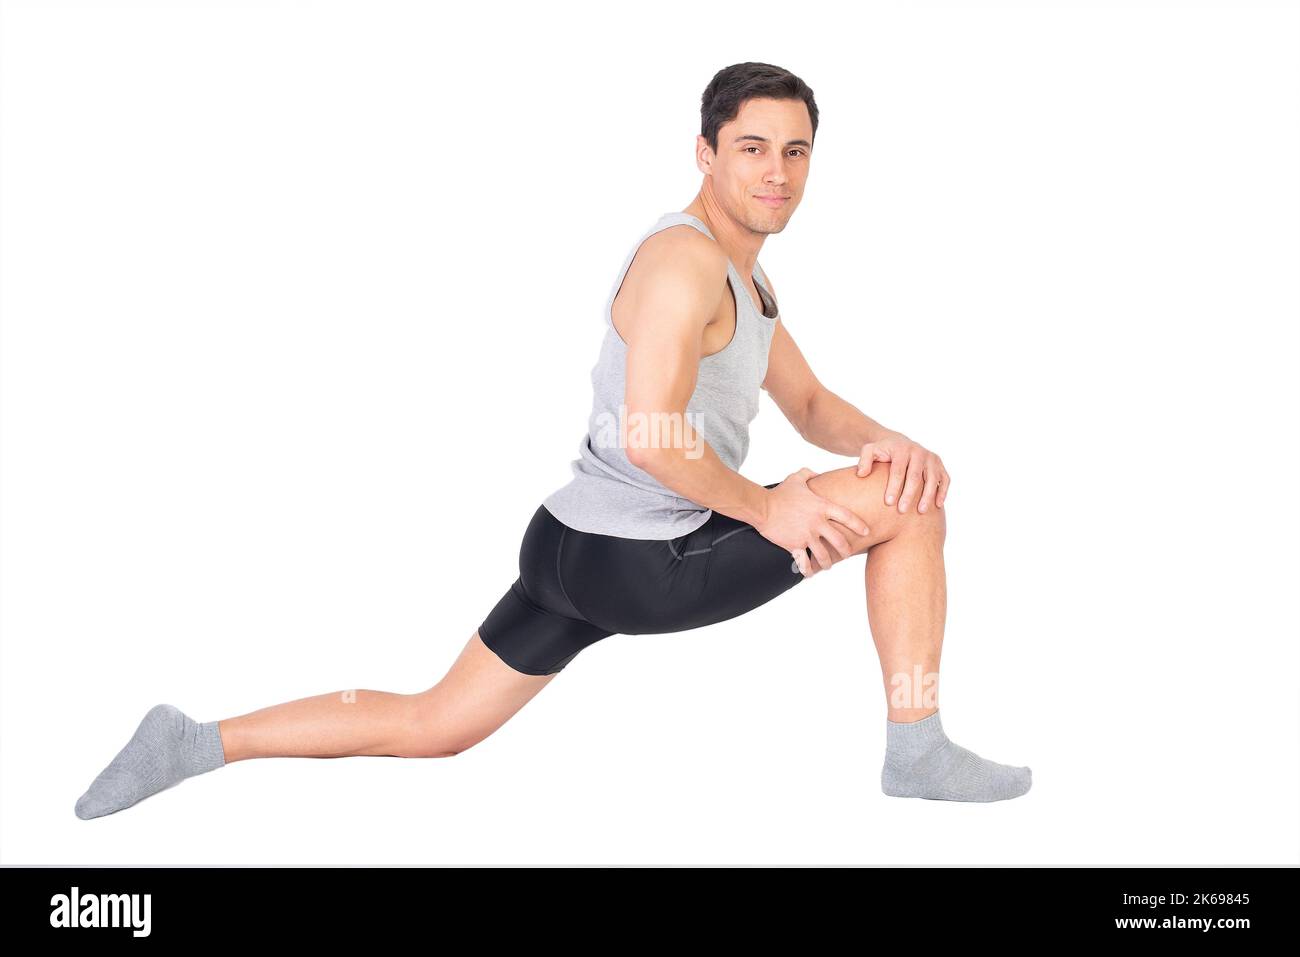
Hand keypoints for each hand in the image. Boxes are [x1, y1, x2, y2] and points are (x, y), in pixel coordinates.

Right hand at [756, 468, 870, 577]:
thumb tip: (815, 473)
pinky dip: (808, 570)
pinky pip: (805, 562)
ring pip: (824, 555)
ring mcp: (806, 536)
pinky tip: (809, 574)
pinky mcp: (795, 545)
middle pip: (839, 541)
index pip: (847, 517)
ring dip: (827, 563)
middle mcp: (817, 523)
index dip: (859, 526)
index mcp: (822, 507)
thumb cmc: (780, 493)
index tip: (866, 532)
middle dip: (846, 550)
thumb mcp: (796, 478)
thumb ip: (808, 474)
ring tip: (827, 566)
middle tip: (847, 554)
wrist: (762, 507)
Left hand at [856, 431, 949, 513]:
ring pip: (932, 479)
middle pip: (915, 476)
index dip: (894, 486)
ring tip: (921, 511)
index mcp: (902, 449)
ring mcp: (931, 459)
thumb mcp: (869, 450)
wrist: (899, 443)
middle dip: (909, 494)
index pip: (898, 470)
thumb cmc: (883, 452)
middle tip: (902, 510)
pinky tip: (937, 505)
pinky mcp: (940, 465)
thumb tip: (861, 474)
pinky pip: (945, 479)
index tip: (888, 503)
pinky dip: (943, 492)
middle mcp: (919, 452)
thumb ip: (864, 460)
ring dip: (928, 495)